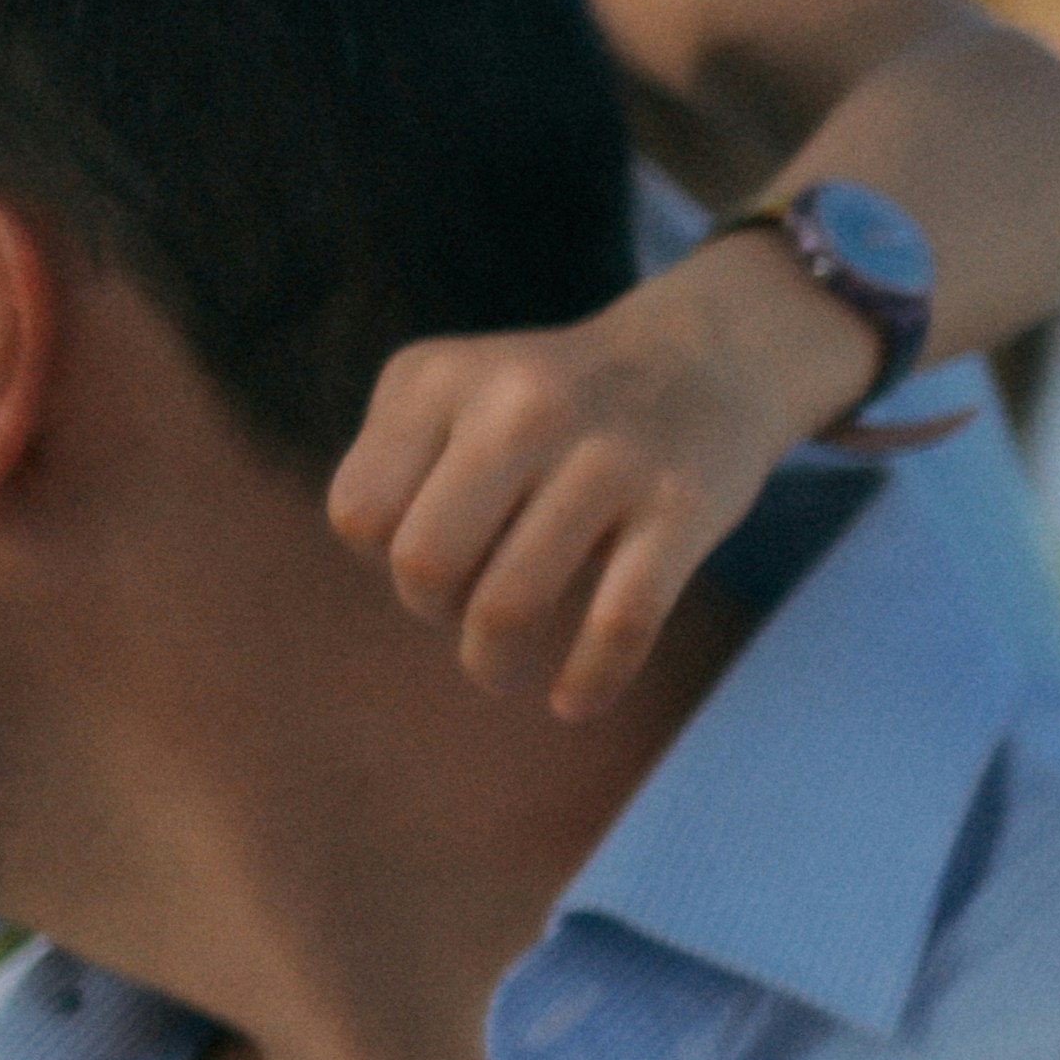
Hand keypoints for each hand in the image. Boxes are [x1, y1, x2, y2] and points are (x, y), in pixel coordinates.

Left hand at [332, 241, 878, 714]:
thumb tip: (402, 577)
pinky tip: (575, 701)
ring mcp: (608, 456)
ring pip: (510, 606)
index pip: (359, 514)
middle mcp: (522, 405)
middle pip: (423, 564)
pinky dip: (590, 681)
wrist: (700, 358)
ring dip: (492, 662)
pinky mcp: (681, 506)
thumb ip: (393, 464)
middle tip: (465, 606)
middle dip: (432, 610)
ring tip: (501, 665)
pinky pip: (620, 623)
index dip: (381, 554)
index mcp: (443, 379)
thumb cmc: (547, 405)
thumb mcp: (451, 391)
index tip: (432, 546)